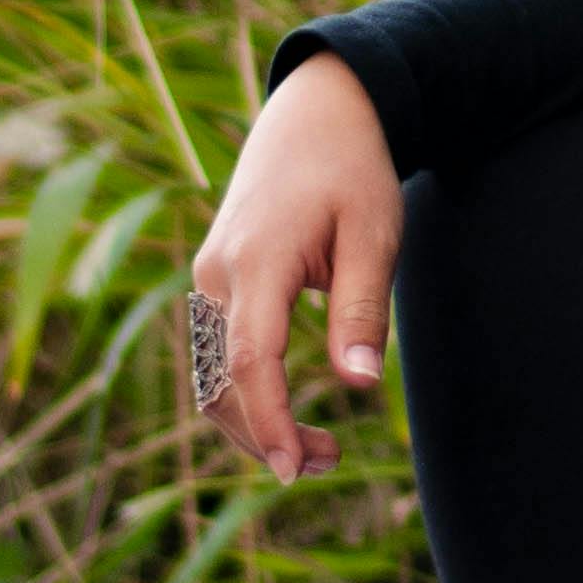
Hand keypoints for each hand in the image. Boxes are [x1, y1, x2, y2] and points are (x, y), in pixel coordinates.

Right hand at [185, 51, 401, 480]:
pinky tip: (287, 413)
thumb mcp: (374, 234)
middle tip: (327, 464)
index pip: (250, 361)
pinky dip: (244, 394)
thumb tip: (358, 384)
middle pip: (222, 381)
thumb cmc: (353, 171)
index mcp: (257, 260)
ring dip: (253, 421)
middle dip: (265, 434)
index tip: (294, 468)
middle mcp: (217, 272)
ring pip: (212, 375)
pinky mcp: (214, 279)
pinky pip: (216, 354)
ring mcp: (208, 276)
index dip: (269, 421)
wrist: (316, 114)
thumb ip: (363, 309)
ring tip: (319, 450)